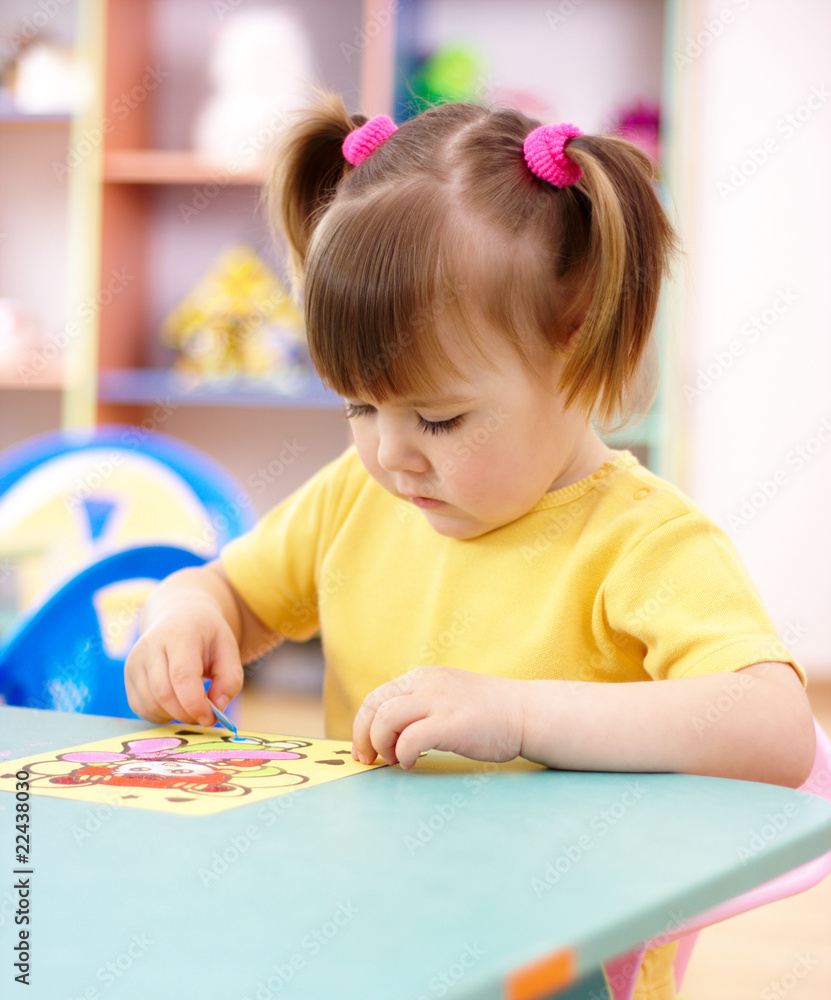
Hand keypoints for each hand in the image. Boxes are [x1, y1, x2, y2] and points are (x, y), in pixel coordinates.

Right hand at [124, 598, 243, 726]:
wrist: (180, 617)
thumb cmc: (207, 637)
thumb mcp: (229, 650)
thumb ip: (229, 680)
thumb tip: (218, 709)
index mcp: (179, 634)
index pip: (181, 675)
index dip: (195, 703)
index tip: (210, 717)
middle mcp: (150, 646)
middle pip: (163, 694)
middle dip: (186, 714)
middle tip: (205, 716)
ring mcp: (134, 660)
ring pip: (150, 704)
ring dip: (174, 716)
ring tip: (192, 706)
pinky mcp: (128, 675)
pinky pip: (140, 708)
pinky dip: (160, 715)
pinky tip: (175, 705)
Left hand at [351, 666, 523, 769]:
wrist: (526, 713)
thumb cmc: (489, 713)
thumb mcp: (447, 696)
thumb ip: (421, 705)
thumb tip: (389, 732)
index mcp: (423, 677)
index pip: (377, 697)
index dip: (362, 725)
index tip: (364, 748)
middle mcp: (426, 684)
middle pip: (374, 705)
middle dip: (363, 736)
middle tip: (369, 759)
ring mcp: (439, 702)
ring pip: (385, 719)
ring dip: (382, 744)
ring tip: (395, 760)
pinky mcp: (451, 723)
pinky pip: (409, 739)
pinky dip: (402, 754)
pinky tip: (411, 762)